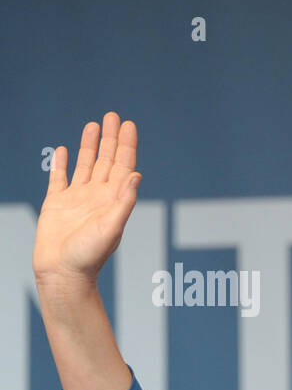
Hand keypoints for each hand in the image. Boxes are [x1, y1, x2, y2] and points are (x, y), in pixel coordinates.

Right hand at [33, 112, 140, 295]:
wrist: (63, 273)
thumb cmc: (90, 256)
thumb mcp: (112, 227)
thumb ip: (124, 201)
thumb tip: (137, 175)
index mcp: (113, 200)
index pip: (123, 166)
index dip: (126, 145)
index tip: (129, 125)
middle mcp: (97, 196)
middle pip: (106, 160)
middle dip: (111, 139)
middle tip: (114, 116)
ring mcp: (77, 198)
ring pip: (85, 165)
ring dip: (90, 145)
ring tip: (94, 125)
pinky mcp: (56, 203)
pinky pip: (59, 178)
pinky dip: (62, 164)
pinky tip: (64, 151)